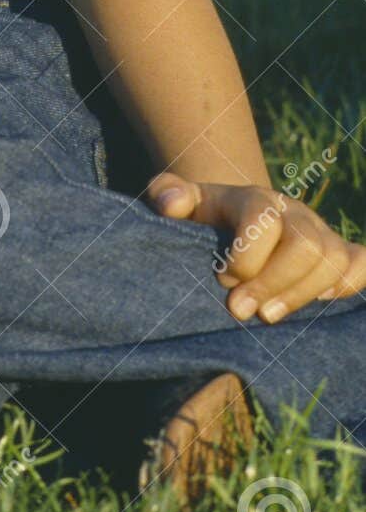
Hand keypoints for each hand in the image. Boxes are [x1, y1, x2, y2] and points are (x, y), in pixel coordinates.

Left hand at [146, 171, 365, 323]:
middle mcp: (293, 213)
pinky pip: (361, 263)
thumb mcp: (176, 201)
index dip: (244, 258)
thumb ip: (166, 194)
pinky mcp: (338, 253)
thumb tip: (171, 203)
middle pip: (307, 245)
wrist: (232, 215)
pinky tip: (319, 303)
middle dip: (275, 283)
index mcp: (254, 199)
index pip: (263, 221)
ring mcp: (319, 232)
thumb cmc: (201, 216)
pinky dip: (349, 284)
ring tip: (269, 317)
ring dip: (303, 296)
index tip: (222, 280)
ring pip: (335, 261)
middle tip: (243, 310)